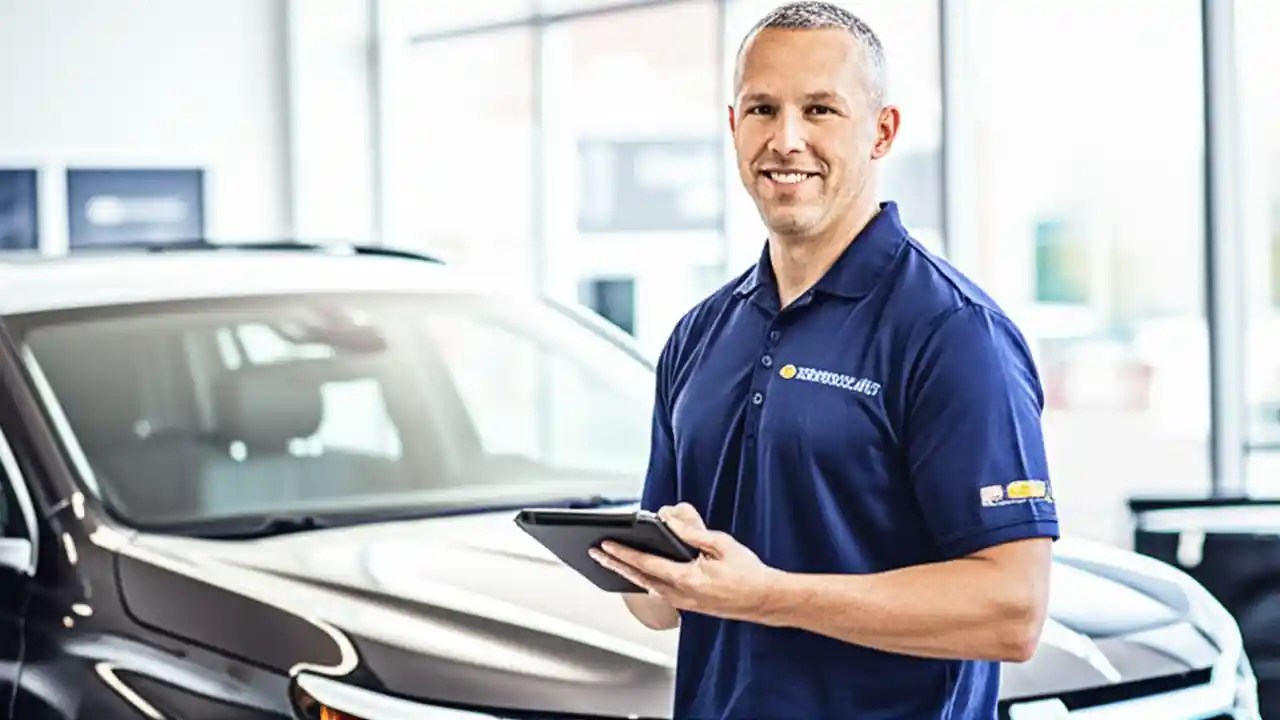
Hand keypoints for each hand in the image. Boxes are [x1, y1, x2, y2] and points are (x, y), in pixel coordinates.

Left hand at [589, 503, 782, 622]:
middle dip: (615, 564)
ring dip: (628, 573)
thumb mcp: (720, 543)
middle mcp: (680, 596)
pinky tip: (638, 573)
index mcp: (687, 579)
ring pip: (648, 587)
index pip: (646, 564)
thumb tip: (667, 518)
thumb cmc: (747, 571)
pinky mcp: (689, 606)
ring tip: (610, 561)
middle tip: (596, 553)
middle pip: (639, 579)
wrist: (765, 599)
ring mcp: (684, 604)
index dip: (623, 553)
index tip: (605, 544)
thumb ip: (691, 531)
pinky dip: (644, 581)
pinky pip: (659, 592)